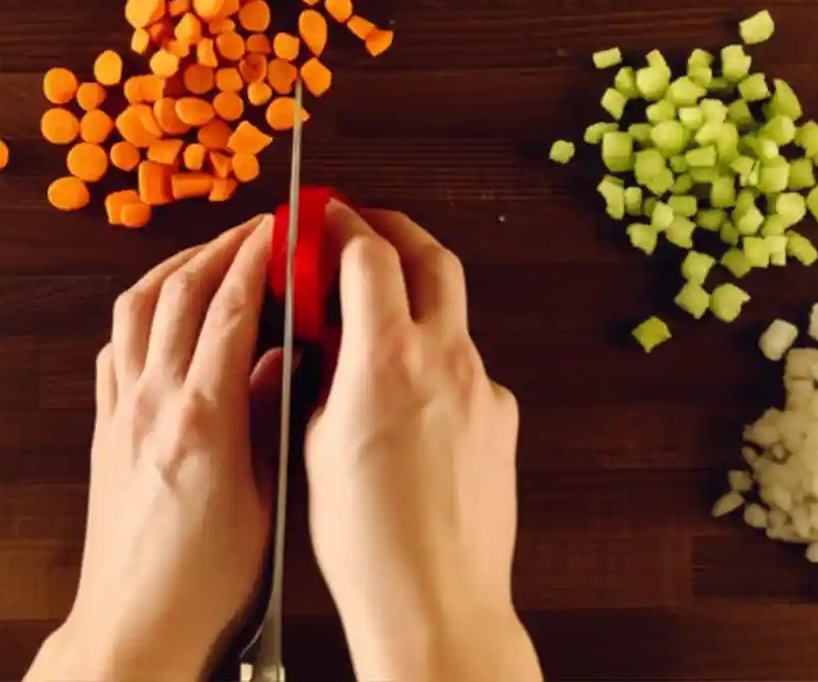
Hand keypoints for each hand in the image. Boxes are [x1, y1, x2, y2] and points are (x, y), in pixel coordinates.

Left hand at [26, 216, 277, 681]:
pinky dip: (139, 314)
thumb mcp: (262, 496)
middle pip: (181, 291)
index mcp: (204, 416)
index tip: (279, 228)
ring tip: (206, 254)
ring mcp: (122, 410)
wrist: (136, 620)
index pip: (232, 307)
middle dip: (220, 246)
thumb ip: (268, 416)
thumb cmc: (204, 576)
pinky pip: (115, 348)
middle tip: (253, 227)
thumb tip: (279, 359)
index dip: (258, 257)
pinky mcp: (105, 427)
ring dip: (173, 268)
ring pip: (137, 308)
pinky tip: (161, 316)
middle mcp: (154, 401)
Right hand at [306, 203, 541, 681]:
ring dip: (417, 300)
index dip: (343, 224)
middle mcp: (445, 360)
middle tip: (364, 228)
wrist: (436, 601)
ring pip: (453, 314)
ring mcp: (483, 388)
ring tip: (377, 323)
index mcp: (386, 359)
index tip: (324, 216)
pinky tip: (409, 400)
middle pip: (432, 257)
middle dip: (396, 231)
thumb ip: (325, 378)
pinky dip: (438, 362)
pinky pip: (468, 370)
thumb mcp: (315, 445)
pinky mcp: (502, 420)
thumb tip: (326, 344)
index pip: (370, 255)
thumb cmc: (366, 542)